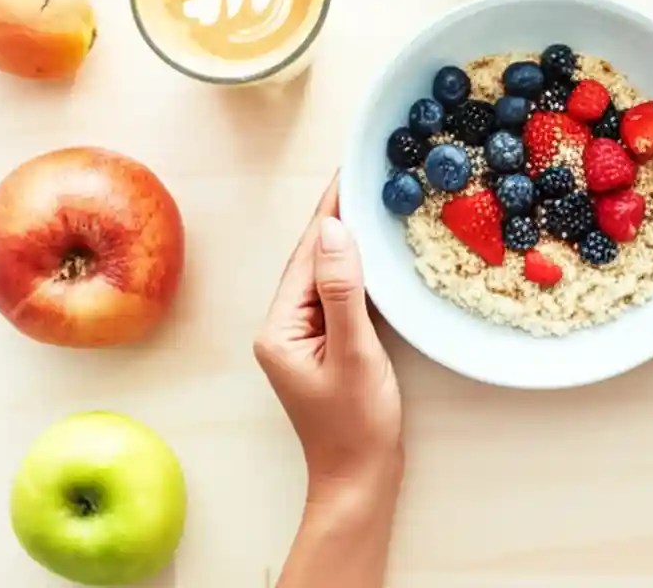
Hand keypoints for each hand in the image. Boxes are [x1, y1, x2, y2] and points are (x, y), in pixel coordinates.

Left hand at [254, 174, 402, 501]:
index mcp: (279, 327)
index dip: (329, 212)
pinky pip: (338, 295)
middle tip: (366, 174)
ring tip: (371, 199)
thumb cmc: (356, 426)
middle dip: (337, 218)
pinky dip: (356, 269)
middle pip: (312, 260)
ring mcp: (303, 337)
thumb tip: (334, 230)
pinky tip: (373, 251)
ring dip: (347, 240)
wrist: (360, 480)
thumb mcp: (354, 354)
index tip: (349, 172)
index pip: (306, 256)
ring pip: (326, 275)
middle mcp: (284, 327)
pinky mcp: (326, 345)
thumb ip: (343, 291)